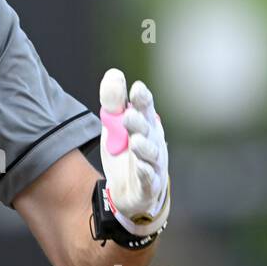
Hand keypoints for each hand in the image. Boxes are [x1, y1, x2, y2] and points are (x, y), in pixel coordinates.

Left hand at [98, 67, 169, 235]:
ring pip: (151, 155)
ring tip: (134, 141)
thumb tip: (114, 73)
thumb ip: (113, 102)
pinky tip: (139, 166)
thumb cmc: (125, 153)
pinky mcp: (148, 185)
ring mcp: (153, 164)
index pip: (146, 108)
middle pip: (148, 130)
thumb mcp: (114, 126)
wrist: (128, 192)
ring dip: (144, 148)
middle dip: (140, 122)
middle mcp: (153, 142)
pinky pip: (148, 179)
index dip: (143, 99)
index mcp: (146, 125)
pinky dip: (145, 173)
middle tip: (128, 115)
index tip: (137, 88)